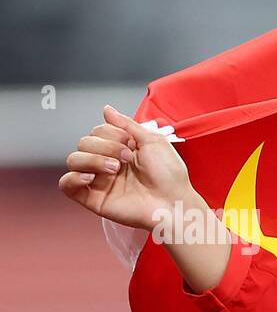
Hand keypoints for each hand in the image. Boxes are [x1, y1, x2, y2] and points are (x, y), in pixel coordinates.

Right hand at [58, 105, 196, 231]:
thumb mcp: (153, 140)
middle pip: (83, 143)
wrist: (174, 202)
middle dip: (104, 146)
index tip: (130, 144)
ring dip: (92, 160)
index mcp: (120, 149)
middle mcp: (107, 163)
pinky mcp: (94, 198)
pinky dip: (72, 178)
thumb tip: (107, 109)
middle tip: (126, 158)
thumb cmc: (170, 175)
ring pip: (73, 160)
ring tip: (115, 169)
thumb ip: (127, 124)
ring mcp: (99, 181)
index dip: (110, 133)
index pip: (97, 131)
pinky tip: (90, 177)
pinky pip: (66, 185)